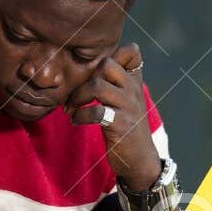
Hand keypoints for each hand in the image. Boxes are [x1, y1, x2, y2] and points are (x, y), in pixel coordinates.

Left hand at [65, 42, 160, 191]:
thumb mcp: (125, 101)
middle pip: (107, 64)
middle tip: (75, 95)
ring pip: (98, 85)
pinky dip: (80, 115)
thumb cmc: (127, 129)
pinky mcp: (121, 124)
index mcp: (134, 82)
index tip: (94, 72)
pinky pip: (96, 111)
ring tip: (71, 109)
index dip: (111, 54)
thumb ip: (114, 83)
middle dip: (85, 78)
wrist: (140, 160)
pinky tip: (76, 121)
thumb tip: (87, 68)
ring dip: (78, 97)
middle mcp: (133, 90)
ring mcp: (128, 107)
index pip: (132, 51)